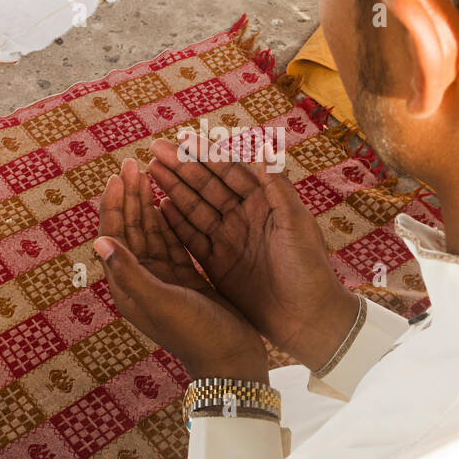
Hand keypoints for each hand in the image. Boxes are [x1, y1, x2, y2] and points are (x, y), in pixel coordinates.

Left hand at [94, 158, 268, 382]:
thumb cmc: (196, 334)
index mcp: (129, 286)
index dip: (115, 204)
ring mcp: (163, 279)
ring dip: (147, 204)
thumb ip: (130, 272)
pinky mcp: (185, 279)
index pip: (115, 235)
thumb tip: (99, 241)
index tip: (120, 174)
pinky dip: (168, 221)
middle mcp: (142, 280)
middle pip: (131, 229)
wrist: (231, 360)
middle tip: (133, 163)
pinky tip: (168, 201)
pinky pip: (171, 243)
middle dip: (130, 196)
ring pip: (151, 233)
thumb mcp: (161, 302)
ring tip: (148, 174)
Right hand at [147, 136, 360, 371]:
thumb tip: (261, 149)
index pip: (229, 172)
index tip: (180, 140)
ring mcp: (230, 241)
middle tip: (153, 150)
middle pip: (207, 187)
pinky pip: (192, 240)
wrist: (307, 319)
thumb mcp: (296, 224)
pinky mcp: (218, 265)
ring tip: (149, 172)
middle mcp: (244, 218)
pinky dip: (175, 224)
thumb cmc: (309, 269)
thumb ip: (277, 188)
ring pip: (195, 209)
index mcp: (265, 203)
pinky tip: (157, 207)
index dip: (204, 156)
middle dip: (181, 167)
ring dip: (174, 190)